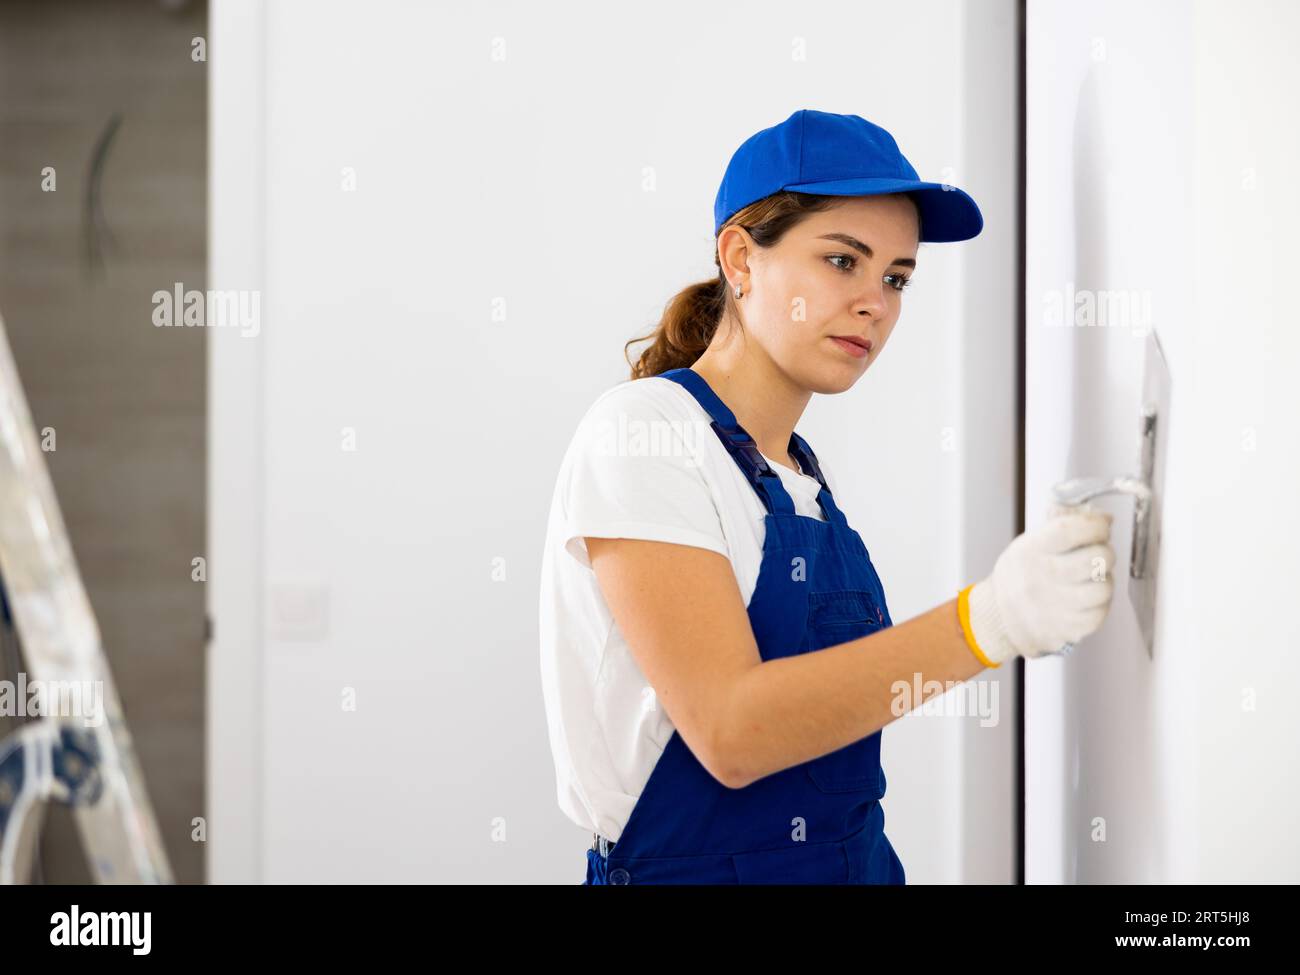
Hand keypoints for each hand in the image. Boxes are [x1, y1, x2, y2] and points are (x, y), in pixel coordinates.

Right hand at [959, 503, 1116, 665]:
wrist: (1000, 616)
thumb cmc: (1020, 575)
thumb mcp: (1028, 545)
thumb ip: (1060, 530)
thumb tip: (1103, 518)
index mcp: (1031, 551)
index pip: (1070, 530)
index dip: (1095, 525)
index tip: (1102, 525)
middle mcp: (1041, 578)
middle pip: (1096, 558)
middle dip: (1105, 552)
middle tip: (1099, 554)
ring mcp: (1054, 605)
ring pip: (1103, 588)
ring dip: (1104, 580)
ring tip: (1093, 579)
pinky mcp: (1065, 628)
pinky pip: (1099, 613)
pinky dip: (1099, 605)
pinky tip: (1088, 599)